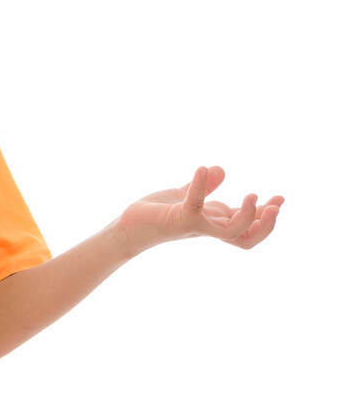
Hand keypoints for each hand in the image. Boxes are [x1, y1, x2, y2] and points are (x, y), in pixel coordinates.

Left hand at [116, 166, 284, 256]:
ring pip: (231, 232)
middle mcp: (207, 228)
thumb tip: (220, 170)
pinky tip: (200, 168)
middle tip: (276, 206)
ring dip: (248, 216)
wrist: (127, 229)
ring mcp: (194, 226)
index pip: (247, 228)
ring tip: (253, 195)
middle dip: (266, 224)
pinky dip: (199, 187)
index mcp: (213, 223)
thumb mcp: (184, 197)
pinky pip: (194, 205)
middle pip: (246, 238)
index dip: (266, 218)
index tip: (280, 200)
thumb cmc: (155, 216)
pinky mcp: (177, 219)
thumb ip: (203, 187)